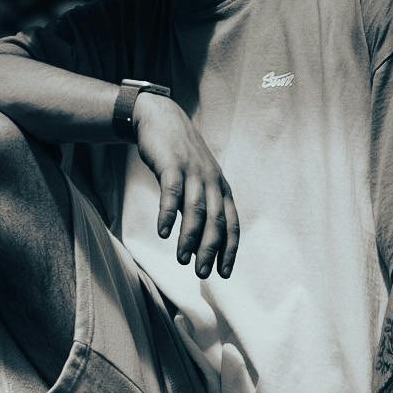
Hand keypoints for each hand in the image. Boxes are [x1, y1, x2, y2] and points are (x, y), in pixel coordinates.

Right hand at [131, 92, 239, 280]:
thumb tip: (201, 242)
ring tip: (182, 259)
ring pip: (195, 210)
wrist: (161, 119)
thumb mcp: (197, 181)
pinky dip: (168, 213)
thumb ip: (200, 207)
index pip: (231, 223)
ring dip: (190, 237)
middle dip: (210, 249)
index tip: (225, 272)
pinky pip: (171, 193)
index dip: (230, 249)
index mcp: (220, 188)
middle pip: (215, 220)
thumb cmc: (179, 157)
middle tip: (202, 273)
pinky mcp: (171, 164)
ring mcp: (192, 171)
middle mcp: (211, 181)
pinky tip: (162, 232)